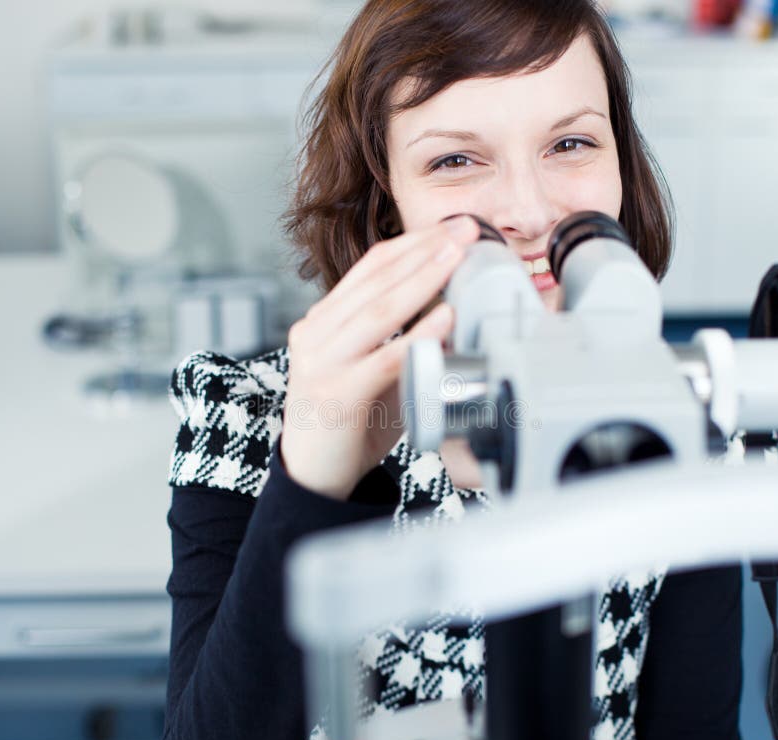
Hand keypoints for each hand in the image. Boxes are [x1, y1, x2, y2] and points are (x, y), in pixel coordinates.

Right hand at [280, 215, 479, 499]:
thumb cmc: (348, 419)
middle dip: (423, 251)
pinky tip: (445, 317)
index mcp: (321, 321)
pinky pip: (384, 358)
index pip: (368, 269)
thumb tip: (450, 312)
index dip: (411, 244)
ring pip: (378, 312)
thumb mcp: (367, 367)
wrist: (313, 474)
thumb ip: (397, 339)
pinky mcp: (336, 394)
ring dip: (422, 281)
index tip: (450, 227)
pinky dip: (417, 336)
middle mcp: (315, 334)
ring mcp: (321, 363)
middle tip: (464, 229)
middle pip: (375, 281)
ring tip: (457, 257)